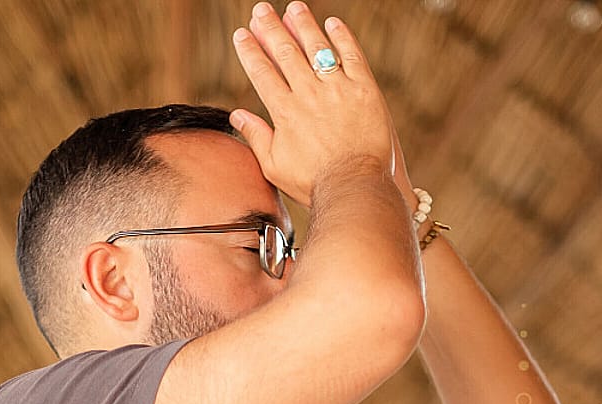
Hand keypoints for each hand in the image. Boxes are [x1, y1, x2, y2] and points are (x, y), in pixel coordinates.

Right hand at [230, 1, 395, 206]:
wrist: (354, 187)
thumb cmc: (314, 183)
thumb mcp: (275, 166)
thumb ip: (256, 137)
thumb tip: (237, 115)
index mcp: (284, 112)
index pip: (262, 72)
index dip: (251, 50)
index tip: (242, 33)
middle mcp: (308, 95)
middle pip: (285, 53)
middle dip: (271, 28)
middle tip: (261, 9)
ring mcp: (337, 90)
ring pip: (317, 49)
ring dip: (303, 25)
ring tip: (294, 8)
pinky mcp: (364, 91)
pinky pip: (352, 57)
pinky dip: (342, 38)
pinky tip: (333, 24)